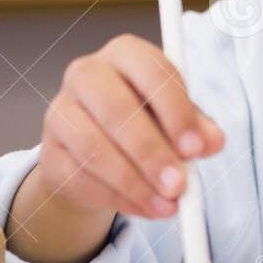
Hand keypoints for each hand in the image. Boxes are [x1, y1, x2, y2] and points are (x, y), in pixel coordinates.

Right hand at [36, 33, 224, 221]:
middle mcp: (86, 74)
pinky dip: (117, 198)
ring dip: (135, 183)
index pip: (151, 71)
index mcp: (125, 54)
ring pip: (94, 149)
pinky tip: (145, 208)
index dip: (176, 111)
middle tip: (179, 185)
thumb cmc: (144, 121)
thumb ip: (196, 128)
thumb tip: (213, 142)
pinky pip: (81, 179)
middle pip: (117, 110)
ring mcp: (60, 112)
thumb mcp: (176, 119)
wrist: (95, 152)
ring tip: (168, 206)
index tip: (196, 149)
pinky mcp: (49, 153)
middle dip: (152, 153)